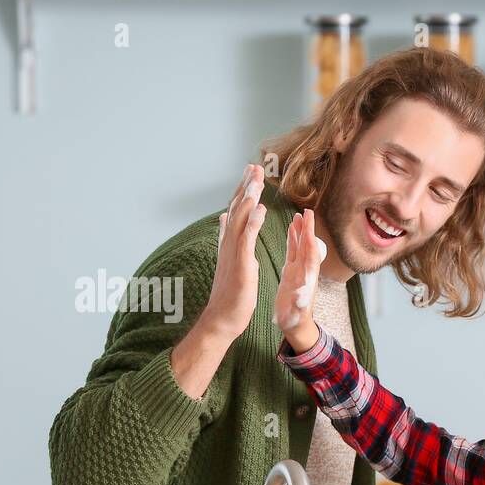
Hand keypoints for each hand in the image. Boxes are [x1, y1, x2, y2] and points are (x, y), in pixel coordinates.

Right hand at [197, 164, 267, 342]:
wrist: (223, 318)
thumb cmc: (230, 294)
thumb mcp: (232, 261)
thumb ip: (231, 239)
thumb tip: (226, 221)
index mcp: (229, 243)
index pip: (236, 212)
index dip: (243, 192)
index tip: (249, 174)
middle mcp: (229, 244)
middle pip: (237, 209)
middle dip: (245, 186)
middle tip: (254, 166)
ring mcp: (233, 253)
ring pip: (241, 218)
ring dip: (249, 197)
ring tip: (257, 178)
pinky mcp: (241, 264)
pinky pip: (247, 239)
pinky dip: (254, 222)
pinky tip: (261, 208)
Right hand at [275, 208, 325, 352]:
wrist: (295, 326)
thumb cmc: (294, 319)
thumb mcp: (295, 312)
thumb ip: (298, 303)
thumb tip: (299, 294)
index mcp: (307, 277)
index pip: (310, 251)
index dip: (309, 235)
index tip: (309, 220)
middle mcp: (305, 271)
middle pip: (307, 245)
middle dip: (307, 228)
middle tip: (306, 210)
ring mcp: (299, 271)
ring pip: (300, 246)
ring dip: (300, 231)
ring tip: (298, 215)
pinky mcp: (291, 273)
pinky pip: (293, 252)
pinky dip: (292, 240)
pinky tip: (290, 229)